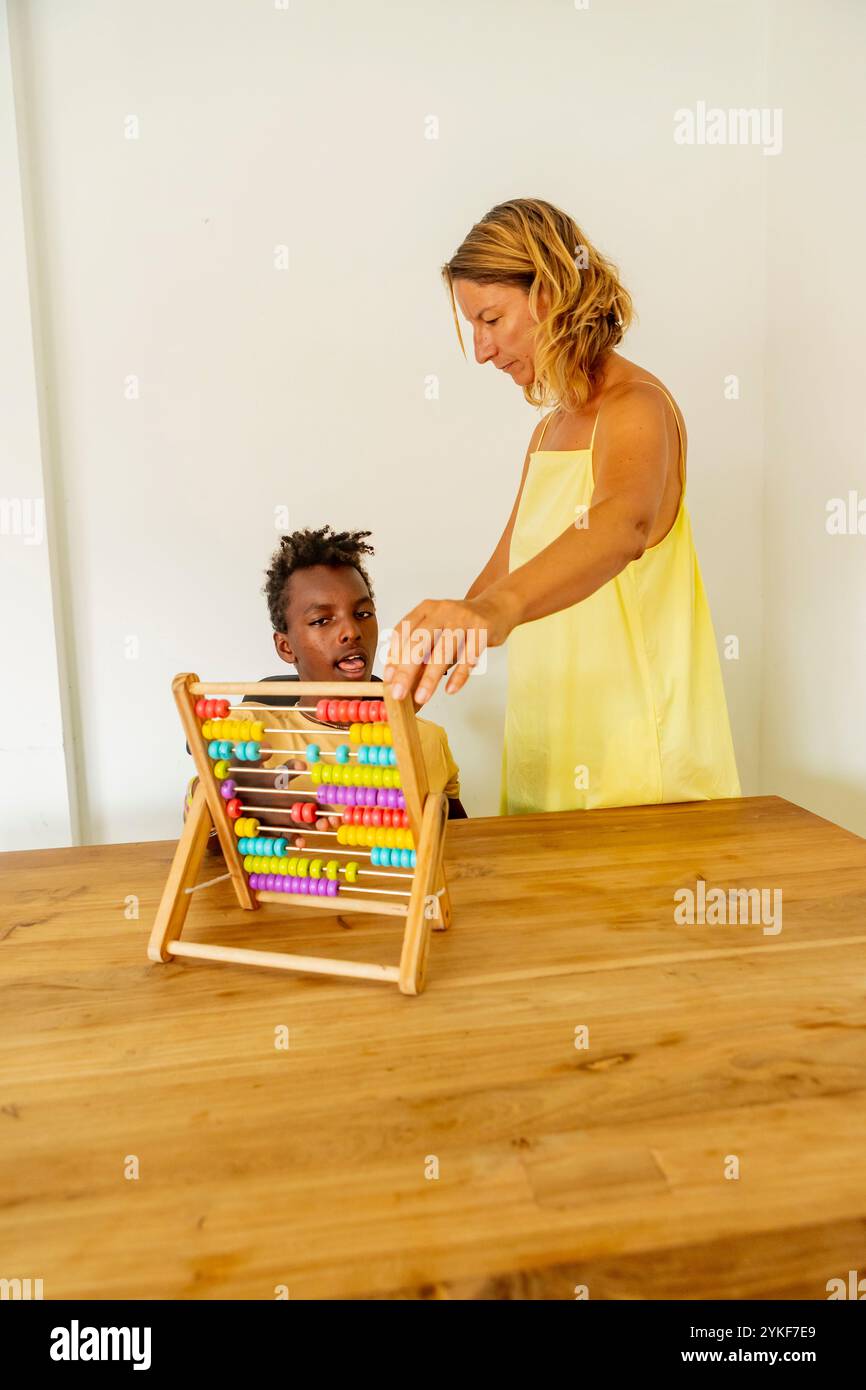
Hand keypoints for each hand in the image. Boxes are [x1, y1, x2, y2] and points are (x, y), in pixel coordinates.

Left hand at [382, 592, 516, 703]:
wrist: (495, 607)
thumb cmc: (461, 624)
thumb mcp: (438, 630)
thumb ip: (422, 650)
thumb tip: (403, 681)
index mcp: (426, 609)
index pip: (404, 631)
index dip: (394, 656)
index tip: (389, 678)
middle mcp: (443, 611)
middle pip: (420, 642)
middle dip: (407, 670)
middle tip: (398, 693)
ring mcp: (464, 619)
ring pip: (444, 652)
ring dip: (431, 678)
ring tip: (422, 698)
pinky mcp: (482, 630)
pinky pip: (469, 657)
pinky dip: (459, 675)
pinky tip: (450, 690)